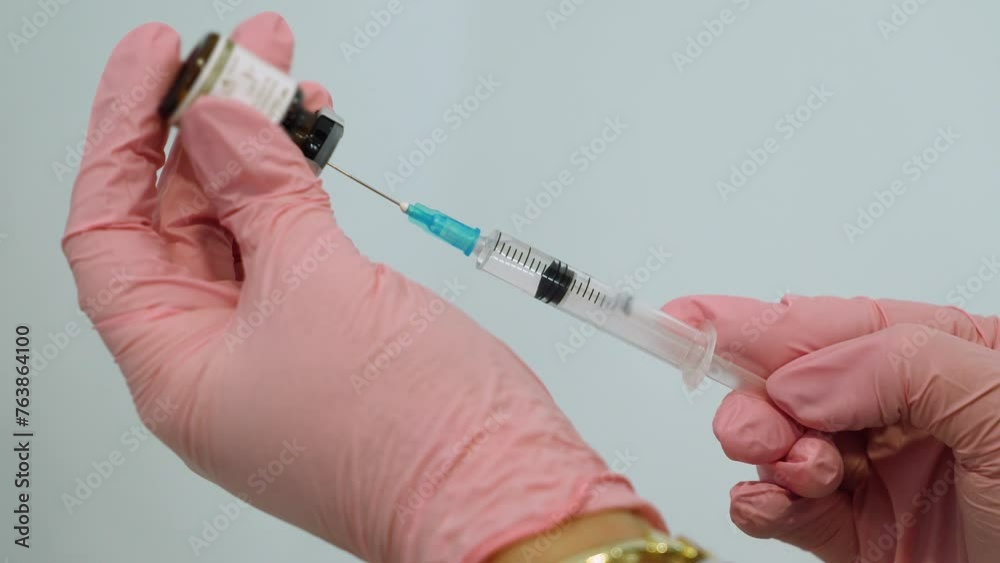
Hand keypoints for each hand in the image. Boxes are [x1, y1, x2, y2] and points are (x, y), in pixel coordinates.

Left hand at [63, 13, 660, 561]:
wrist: (506, 495)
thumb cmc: (413, 440)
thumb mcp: (319, 290)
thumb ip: (262, 196)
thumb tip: (217, 125)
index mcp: (176, 367)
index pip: (109, 229)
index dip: (122, 134)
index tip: (154, 63)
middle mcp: (215, 360)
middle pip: (178, 221)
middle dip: (206, 129)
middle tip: (241, 60)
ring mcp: (275, 347)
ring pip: (242, 228)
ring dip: (261, 153)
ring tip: (288, 86)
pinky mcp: (331, 334)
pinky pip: (292, 246)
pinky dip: (300, 190)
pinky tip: (313, 146)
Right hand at [664, 295, 999, 562]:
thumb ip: (906, 368)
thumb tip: (803, 382)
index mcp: (950, 356)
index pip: (839, 323)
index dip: (756, 318)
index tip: (685, 318)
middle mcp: (906, 411)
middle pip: (797, 384)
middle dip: (760, 398)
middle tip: (753, 427)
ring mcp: (878, 474)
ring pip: (783, 445)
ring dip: (768, 454)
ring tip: (794, 469)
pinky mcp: (857, 535)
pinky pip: (786, 510)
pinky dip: (762, 505)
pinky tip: (768, 503)